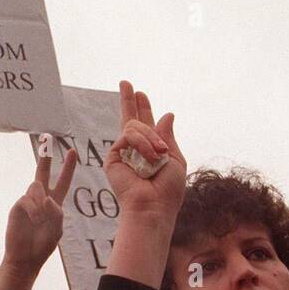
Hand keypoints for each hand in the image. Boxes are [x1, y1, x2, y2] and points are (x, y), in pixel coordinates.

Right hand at [0, 147, 76, 289]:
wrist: (25, 259)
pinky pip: (28, 200)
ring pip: (37, 188)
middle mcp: (40, 199)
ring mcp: (27, 202)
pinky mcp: (17, 207)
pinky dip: (34, 209)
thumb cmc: (42, 245)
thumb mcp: (57, 228)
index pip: (62, 182)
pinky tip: (34, 219)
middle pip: (43, 173)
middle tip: (47, 137)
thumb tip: (45, 198)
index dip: (67, 167)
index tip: (72, 152)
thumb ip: (55, 212)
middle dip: (46, 156)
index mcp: (53, 204)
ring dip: (42, 204)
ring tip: (40, 220)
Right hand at [102, 80, 186, 218]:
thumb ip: (168, 137)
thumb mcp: (175, 159)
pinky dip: (143, 144)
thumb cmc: (167, 190)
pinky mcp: (113, 158)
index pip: (145, 125)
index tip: (140, 93)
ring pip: (135, 127)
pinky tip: (150, 158)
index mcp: (150, 150)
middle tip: (125, 83)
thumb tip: (167, 114)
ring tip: (158, 156)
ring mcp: (122, 153)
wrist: (152, 207)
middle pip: (130, 120)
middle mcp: (135, 150)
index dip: (143, 108)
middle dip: (129, 100)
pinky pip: (128, 135)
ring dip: (151, 139)